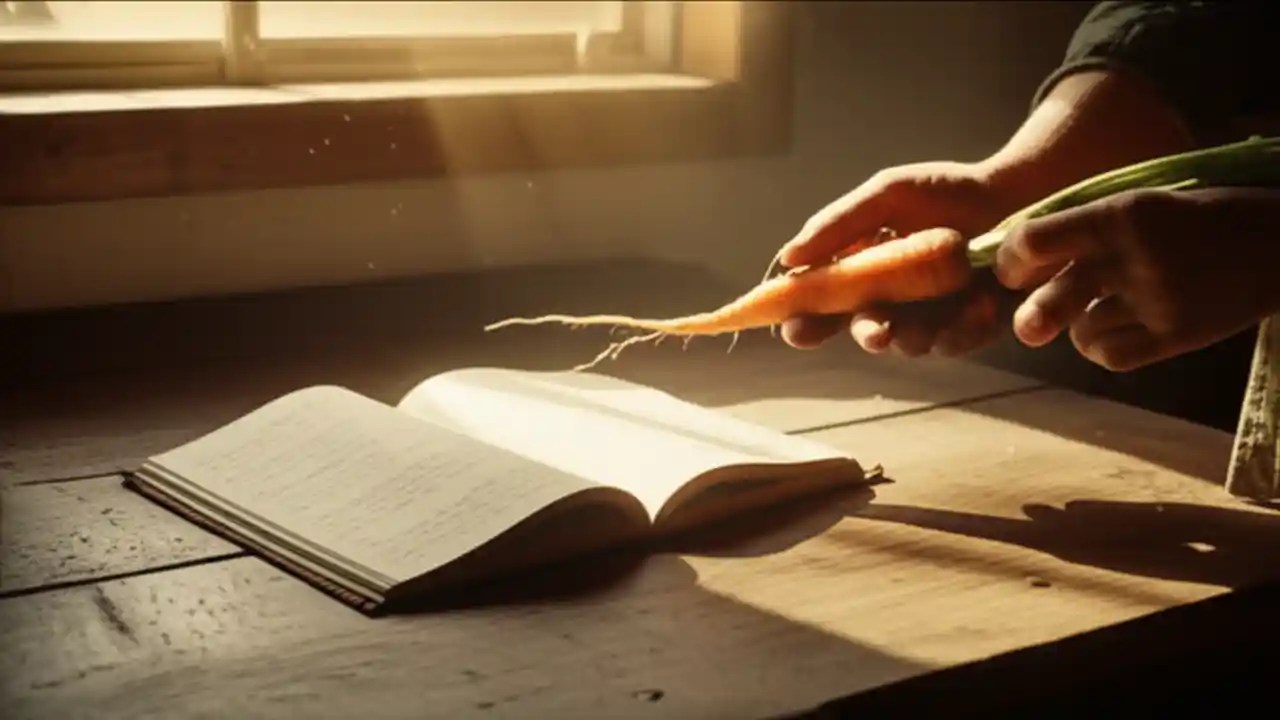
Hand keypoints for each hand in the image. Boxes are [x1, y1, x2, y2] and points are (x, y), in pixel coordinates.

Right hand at [777, 161, 1018, 356]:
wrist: (1014, 192)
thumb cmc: (944, 191)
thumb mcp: (886, 194)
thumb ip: (838, 224)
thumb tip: (786, 259)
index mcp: (861, 272)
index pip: (821, 307)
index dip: (805, 324)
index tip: (797, 329)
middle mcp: (891, 301)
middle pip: (865, 332)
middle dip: (867, 336)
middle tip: (876, 333)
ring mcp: (930, 317)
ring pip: (911, 345)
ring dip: (918, 337)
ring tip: (933, 320)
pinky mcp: (970, 326)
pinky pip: (960, 342)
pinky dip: (966, 328)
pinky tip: (980, 304)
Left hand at [995, 188, 1279, 370]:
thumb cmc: (1202, 219)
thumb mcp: (1146, 203)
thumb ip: (1087, 226)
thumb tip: (1017, 256)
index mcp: (1121, 213)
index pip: (1033, 240)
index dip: (1010, 260)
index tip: (1012, 270)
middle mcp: (1134, 257)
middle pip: (1049, 300)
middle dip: (1030, 315)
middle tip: (1029, 319)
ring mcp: (1157, 300)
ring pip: (1078, 331)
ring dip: (1076, 326)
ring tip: (1097, 312)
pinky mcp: (1177, 335)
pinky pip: (1109, 355)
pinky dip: (1101, 348)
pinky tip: (1114, 332)